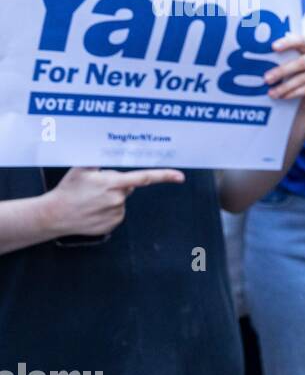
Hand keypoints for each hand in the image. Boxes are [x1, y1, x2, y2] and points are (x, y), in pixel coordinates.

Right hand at [43, 166, 184, 236]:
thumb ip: (101, 159)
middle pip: (128, 187)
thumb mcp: (82, 168)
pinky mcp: (112, 225)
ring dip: (110, 198)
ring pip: (121, 200)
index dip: (164, 176)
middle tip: (95, 187)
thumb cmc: (68, 189)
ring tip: (90, 200)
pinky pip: (116, 213)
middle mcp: (118, 199)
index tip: (180, 176)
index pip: (145, 178)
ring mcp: (116, 214)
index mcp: (113, 183)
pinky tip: (92, 210)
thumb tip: (115, 150)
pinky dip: (107, 210)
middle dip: (116, 184)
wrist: (54, 215)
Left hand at [265, 34, 304, 118]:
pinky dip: (293, 93)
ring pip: (303, 78)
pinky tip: (283, 96)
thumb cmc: (295, 78)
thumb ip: (282, 59)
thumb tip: (260, 57)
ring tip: (271, 93)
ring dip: (285, 86)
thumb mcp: (290, 67)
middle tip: (266, 79)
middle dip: (282, 70)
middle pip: (302, 62)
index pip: (301, 40)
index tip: (273, 47)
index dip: (288, 42)